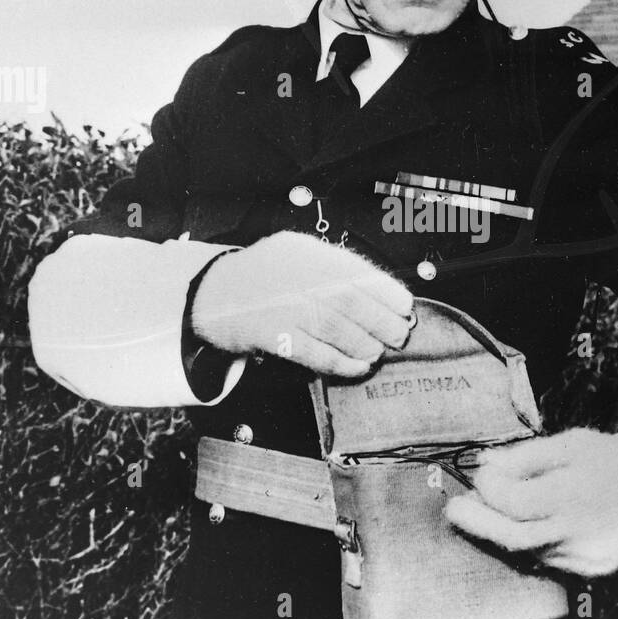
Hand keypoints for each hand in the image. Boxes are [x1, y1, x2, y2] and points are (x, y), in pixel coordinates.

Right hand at [191, 231, 413, 377]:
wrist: (212, 293)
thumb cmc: (265, 277)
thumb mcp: (298, 255)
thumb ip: (334, 269)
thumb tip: (382, 294)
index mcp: (308, 253)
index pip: (357, 271)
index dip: (387, 292)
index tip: (405, 307)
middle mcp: (295, 276)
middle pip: (350, 300)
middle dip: (382, 322)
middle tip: (399, 335)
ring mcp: (281, 305)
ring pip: (335, 327)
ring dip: (364, 344)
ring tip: (378, 352)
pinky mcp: (270, 334)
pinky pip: (313, 352)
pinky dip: (340, 362)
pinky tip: (357, 366)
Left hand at [445, 428, 617, 577]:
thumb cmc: (614, 461)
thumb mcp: (573, 444)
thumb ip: (526, 456)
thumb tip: (484, 464)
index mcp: (572, 495)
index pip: (512, 501)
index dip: (489, 487)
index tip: (483, 473)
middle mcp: (576, 533)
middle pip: (511, 537)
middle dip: (476, 523)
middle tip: (454, 509)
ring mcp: (583, 558)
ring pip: (527, 551)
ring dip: (501, 532)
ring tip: (488, 511)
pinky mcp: (590, 571)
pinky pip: (547, 560)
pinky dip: (528, 544)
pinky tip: (524, 525)